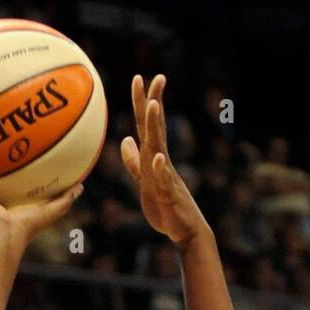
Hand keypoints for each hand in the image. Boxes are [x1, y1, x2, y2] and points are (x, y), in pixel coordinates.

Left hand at [121, 74, 209, 248]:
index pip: (147, 125)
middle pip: (155, 128)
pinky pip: (163, 180)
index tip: (139, 78)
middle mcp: (161, 162)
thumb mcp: (144, 182)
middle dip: (153, 102)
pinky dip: (160, 168)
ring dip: (156, 127)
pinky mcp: (168, 195)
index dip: (142, 102)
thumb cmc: (165, 208)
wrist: (185, 231)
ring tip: (154, 105)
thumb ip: (134, 162)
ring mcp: (166, 177)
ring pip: (159, 147)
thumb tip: (125, 139)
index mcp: (153, 158)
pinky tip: (158, 157)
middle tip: (155, 77)